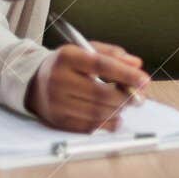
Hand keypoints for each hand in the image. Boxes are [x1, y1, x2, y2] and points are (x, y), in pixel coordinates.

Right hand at [27, 42, 150, 132]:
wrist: (34, 84)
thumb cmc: (67, 66)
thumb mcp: (85, 51)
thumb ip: (112, 54)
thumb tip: (137, 65)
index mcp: (66, 57)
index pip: (100, 65)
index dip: (125, 74)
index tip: (144, 80)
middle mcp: (58, 80)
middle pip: (100, 93)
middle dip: (126, 96)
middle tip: (139, 96)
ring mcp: (56, 103)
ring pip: (97, 112)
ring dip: (119, 110)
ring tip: (125, 103)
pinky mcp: (58, 121)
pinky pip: (89, 126)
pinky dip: (108, 123)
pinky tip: (114, 115)